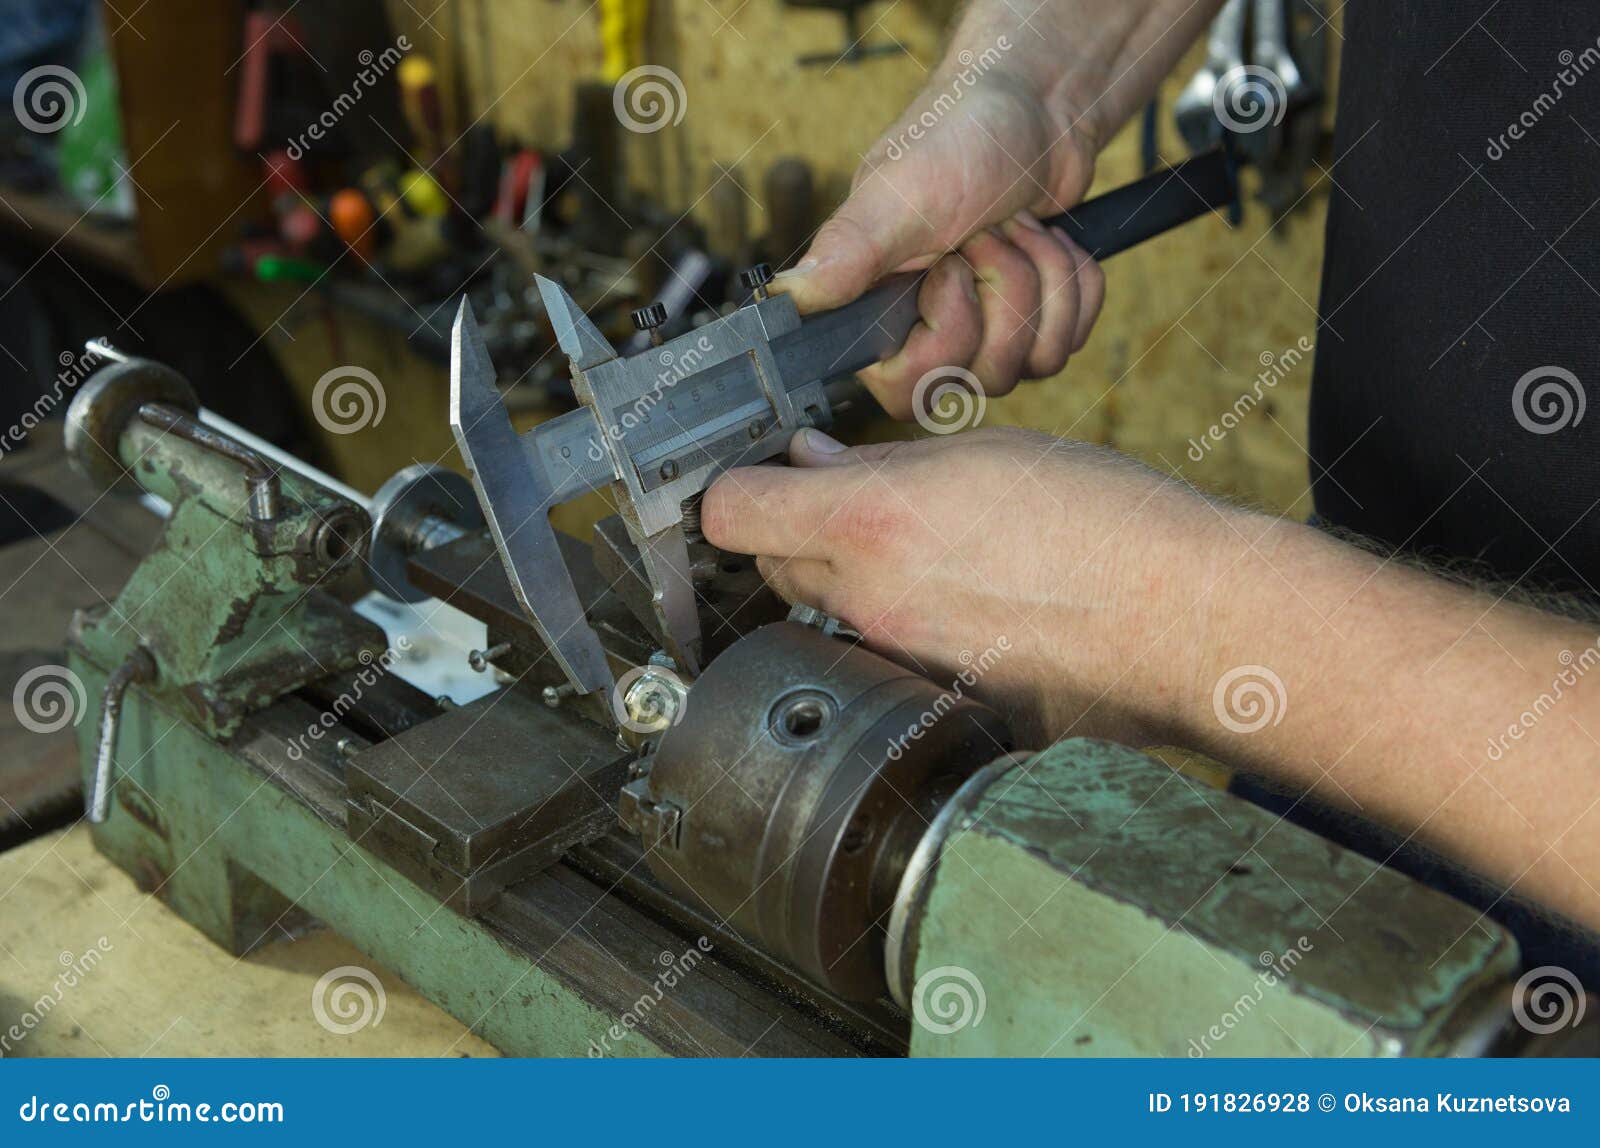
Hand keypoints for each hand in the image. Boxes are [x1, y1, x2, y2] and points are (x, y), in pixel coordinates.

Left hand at [703, 427, 1227, 745]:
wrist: (1188, 620)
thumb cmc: (1107, 525)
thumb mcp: (986, 456)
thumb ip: (881, 465)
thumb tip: (812, 463)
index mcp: (871, 523)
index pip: (731, 512)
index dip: (730, 489)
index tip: (749, 480)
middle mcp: (869, 602)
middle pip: (776, 564)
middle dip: (799, 530)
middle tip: (857, 502)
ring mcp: (898, 665)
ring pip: (834, 613)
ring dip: (856, 582)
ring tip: (935, 554)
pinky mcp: (932, 707)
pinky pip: (888, 660)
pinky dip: (905, 632)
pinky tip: (968, 608)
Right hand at [772, 66, 1106, 419]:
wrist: (1037, 111)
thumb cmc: (961, 137)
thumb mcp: (901, 190)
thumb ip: (847, 250)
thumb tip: (788, 298)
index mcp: (875, 312)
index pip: (907, 390)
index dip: (945, 337)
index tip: (950, 268)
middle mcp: (924, 333)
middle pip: (980, 378)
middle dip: (1003, 294)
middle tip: (986, 234)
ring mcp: (984, 335)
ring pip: (1033, 363)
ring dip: (1041, 281)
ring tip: (1016, 228)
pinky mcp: (1032, 325)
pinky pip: (1067, 342)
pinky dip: (1073, 285)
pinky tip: (1050, 242)